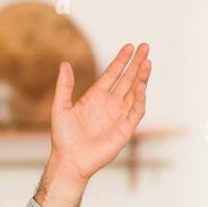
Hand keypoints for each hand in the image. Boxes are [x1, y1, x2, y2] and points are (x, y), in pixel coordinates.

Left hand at [49, 42, 151, 182]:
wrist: (69, 160)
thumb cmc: (63, 137)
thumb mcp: (60, 108)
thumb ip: (64, 86)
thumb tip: (64, 63)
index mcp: (95, 97)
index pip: (112, 75)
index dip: (121, 61)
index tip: (129, 46)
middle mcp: (109, 104)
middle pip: (127, 79)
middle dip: (136, 64)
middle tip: (145, 47)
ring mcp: (119, 115)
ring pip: (135, 91)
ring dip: (142, 77)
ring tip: (147, 61)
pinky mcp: (125, 128)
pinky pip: (136, 110)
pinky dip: (140, 97)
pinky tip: (141, 85)